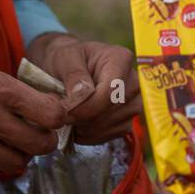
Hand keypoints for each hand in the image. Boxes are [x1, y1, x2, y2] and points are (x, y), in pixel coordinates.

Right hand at [0, 46, 66, 172]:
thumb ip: (9, 91)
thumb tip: (37, 107)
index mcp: (1, 90)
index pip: (52, 115)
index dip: (57, 118)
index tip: (53, 117)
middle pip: (40, 144)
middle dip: (44, 141)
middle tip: (37, 136)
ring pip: (17, 162)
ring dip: (19, 155)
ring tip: (12, 144)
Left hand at [26, 32, 140, 143]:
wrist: (69, 69)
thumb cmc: (68, 59)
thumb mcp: (64, 58)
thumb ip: (73, 73)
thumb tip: (81, 94)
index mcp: (121, 60)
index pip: (110, 92)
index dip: (85, 106)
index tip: (62, 110)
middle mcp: (133, 82)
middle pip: (110, 111)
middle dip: (82, 117)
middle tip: (60, 113)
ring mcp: (133, 103)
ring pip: (110, 126)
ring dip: (84, 127)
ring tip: (69, 114)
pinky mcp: (127, 121)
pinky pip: (110, 135)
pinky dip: (89, 135)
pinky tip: (77, 123)